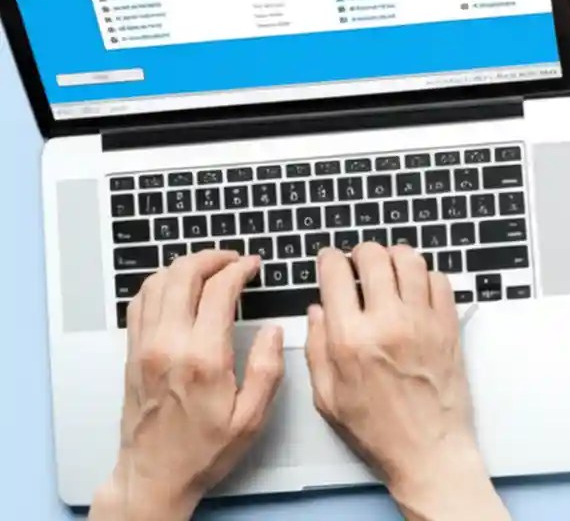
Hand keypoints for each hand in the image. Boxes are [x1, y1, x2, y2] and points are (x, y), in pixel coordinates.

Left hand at [90, 251, 283, 520]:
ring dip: (184, 267)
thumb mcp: (251, 419)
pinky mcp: (132, 353)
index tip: (253, 265)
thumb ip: (267, 370)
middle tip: (233, 259)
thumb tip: (273, 331)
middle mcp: (169, 345)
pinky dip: (160, 284)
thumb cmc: (203, 451)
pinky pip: (140, 302)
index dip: (240, 269)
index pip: (219, 291)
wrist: (154, 475)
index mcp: (203, 358)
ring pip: (158, 283)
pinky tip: (178, 287)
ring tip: (208, 268)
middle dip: (212, 258)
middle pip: (183, 275)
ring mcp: (145, 346)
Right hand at [306, 244, 507, 520]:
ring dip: (395, 256)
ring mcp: (422, 321)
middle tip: (358, 260)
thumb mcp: (327, 397)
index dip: (329, 259)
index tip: (330, 259)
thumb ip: (316, 349)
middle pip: (374, 257)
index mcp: (350, 339)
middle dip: (361, 252)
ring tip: (388, 266)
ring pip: (410, 260)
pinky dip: (426, 275)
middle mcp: (387, 322)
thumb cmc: (378, 430)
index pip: (335, 274)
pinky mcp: (448, 326)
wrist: (427, 449)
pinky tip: (416, 287)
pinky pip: (440, 280)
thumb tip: (317, 310)